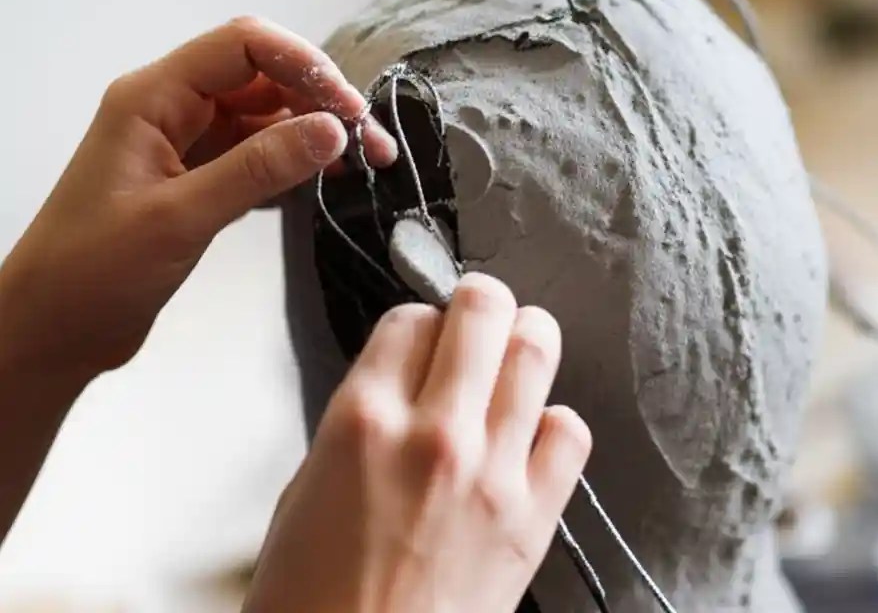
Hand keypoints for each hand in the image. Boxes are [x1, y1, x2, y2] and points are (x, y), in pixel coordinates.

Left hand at [0, 16, 395, 380]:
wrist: (51, 330)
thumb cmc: (95, 271)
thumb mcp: (181, 217)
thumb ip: (259, 168)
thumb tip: (333, 130)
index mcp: (153, 98)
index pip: (242, 47)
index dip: (304, 66)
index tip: (351, 113)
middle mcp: (170, 109)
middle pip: (261, 76)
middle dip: (321, 100)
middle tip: (374, 145)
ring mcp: (183, 144)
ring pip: (264, 116)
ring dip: (315, 132)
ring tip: (367, 164)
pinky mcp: (196, 180)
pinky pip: (257, 153)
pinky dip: (295, 162)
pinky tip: (328, 181)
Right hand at [244, 274, 592, 612]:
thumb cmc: (311, 605)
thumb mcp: (301, 496)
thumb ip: (357, 428)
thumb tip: (399, 394)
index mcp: (360, 424)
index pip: (410, 322)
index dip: (417, 325)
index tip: (421, 340)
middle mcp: (434, 435)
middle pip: (482, 313)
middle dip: (481, 302)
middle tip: (481, 310)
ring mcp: (493, 473)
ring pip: (536, 353)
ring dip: (527, 337)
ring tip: (518, 345)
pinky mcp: (535, 517)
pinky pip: (570, 433)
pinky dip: (555, 421)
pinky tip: (532, 433)